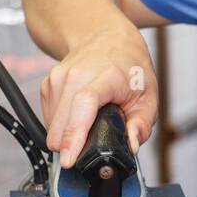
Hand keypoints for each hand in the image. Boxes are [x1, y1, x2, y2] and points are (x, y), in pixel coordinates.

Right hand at [39, 25, 158, 166]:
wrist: (106, 37)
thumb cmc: (129, 67)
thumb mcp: (148, 95)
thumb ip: (143, 124)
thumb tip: (132, 145)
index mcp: (104, 76)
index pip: (83, 105)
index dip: (73, 135)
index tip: (70, 158)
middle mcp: (75, 75)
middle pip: (61, 123)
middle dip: (72, 146)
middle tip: (92, 148)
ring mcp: (57, 79)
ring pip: (52, 126)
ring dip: (67, 135)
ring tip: (91, 125)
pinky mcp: (47, 85)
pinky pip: (49, 119)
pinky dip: (63, 125)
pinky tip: (79, 116)